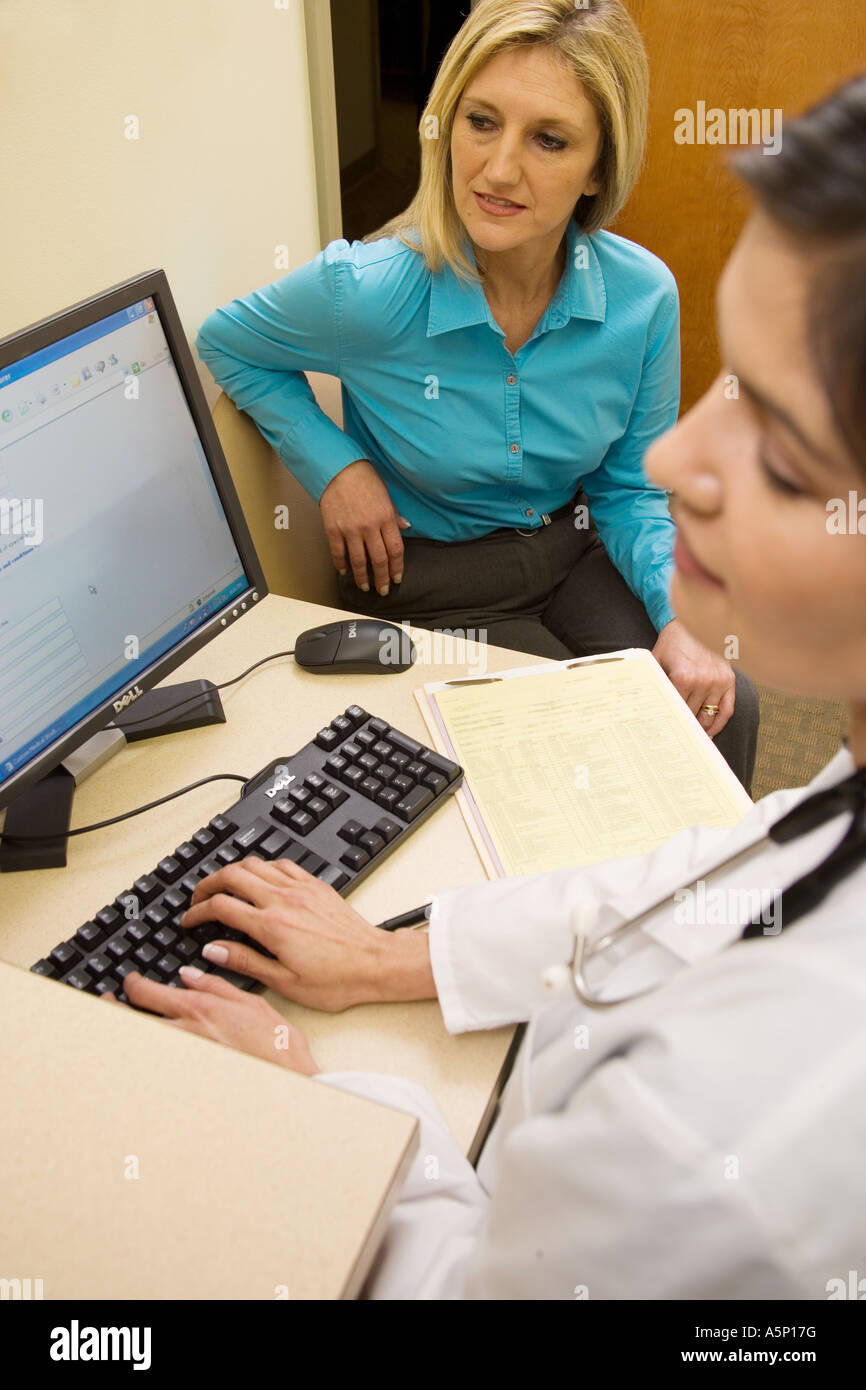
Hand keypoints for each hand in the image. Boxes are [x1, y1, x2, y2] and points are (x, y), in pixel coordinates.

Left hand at [106, 968, 319, 1074]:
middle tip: (103, 1003)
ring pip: (139, 1042)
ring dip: (121, 1031)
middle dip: (111, 1009)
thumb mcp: (251, 1001)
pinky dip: (138, 1059)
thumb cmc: (275, 1045)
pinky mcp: (185, 1078)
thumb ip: (216, 985)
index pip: (149, 993)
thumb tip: (189, 975)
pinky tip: (131, 1056)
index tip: (129, 982)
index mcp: (200, 1010)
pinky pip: (150, 1069)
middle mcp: (185, 1034)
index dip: (132, 985)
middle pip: (132, 1019)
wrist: (288, 1082)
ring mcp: (182, 1058)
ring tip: (109, 1025)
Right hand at [179, 856, 433, 1011]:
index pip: (221, 907)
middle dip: (207, 884)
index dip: (197, 912)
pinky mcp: (316, 885)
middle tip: (198, 899)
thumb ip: (244, 962)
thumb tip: (213, 950)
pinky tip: (260, 878)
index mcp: (271, 926)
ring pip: (255, 863)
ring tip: (223, 886)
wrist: (375, 963)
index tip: (189, 920)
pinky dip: (263, 866)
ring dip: (232, 871)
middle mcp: (284, 900)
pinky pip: (282, 863)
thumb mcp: (284, 982)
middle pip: (232, 874)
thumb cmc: (336, 980)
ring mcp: (301, 889)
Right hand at [319, 459, 410, 595]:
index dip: (397, 568)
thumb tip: (405, 527)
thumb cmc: (364, 479)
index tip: (397, 578)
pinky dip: (341, 564)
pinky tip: (344, 572)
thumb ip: (394, 515)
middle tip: (383, 589)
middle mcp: (370, 526)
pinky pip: (338, 552)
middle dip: (382, 579)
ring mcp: (350, 529)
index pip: (395, 550)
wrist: (339, 469)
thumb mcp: (386, 495)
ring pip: (359, 561)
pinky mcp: (333, 528)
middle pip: (379, 560)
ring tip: (364, 586)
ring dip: (362, 577)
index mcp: (386, 518)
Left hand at [651, 618, 735, 737]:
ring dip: (699, 731)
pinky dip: (718, 724)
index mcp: (683, 677)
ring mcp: (718, 682)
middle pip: (690, 717)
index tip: (663, 737)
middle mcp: (703, 681)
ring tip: (690, 741)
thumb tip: (642, 705)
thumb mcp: (656, 660)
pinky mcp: (729, 680)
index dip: (668, 725)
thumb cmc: (673, 642)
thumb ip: (652, 682)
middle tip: (674, 742)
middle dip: (682, 729)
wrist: (696, 621)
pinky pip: (726, 710)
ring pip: (708, 718)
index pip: (674, 711)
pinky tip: (709, 733)